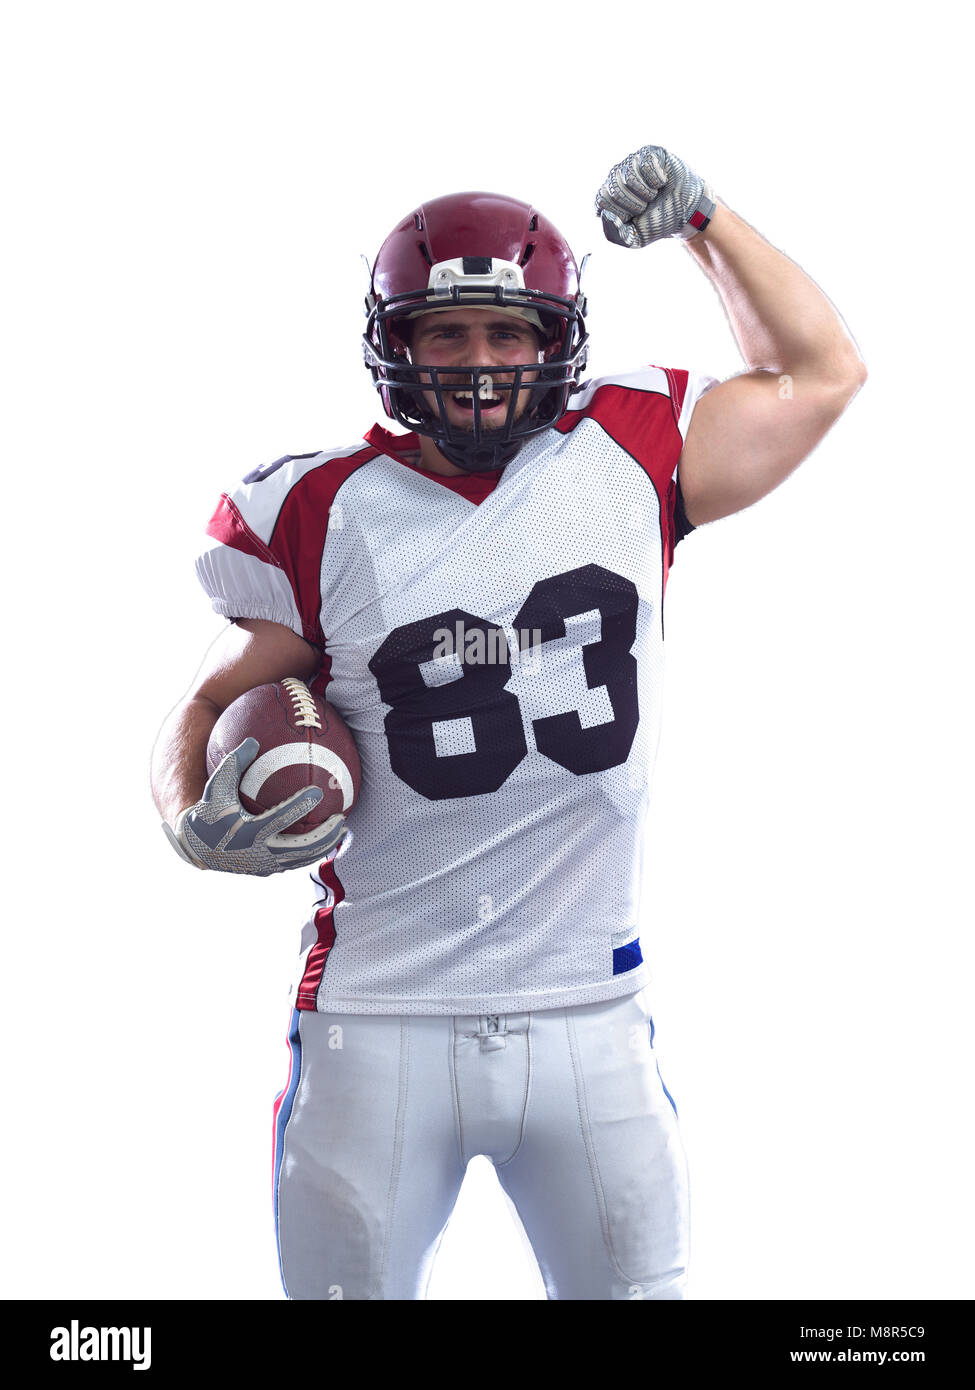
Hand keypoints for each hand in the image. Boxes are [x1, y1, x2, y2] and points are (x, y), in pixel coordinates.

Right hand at [163, 738, 347, 876]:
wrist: (196, 847)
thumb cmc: (208, 811)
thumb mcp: (216, 786)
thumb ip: (234, 762)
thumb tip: (254, 740)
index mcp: (247, 833)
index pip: (279, 819)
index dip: (299, 806)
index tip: (318, 792)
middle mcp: (259, 854)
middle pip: (300, 848)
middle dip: (324, 835)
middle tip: (341, 818)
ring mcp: (265, 866)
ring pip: (302, 859)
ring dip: (324, 846)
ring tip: (343, 830)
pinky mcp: (267, 870)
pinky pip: (295, 861)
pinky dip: (312, 851)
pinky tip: (326, 838)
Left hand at [594, 145, 714, 247]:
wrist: (685, 212)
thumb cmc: (657, 222)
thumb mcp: (634, 238)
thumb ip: (614, 234)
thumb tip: (605, 215)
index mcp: (608, 197)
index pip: (601, 201)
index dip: (621, 212)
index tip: (634, 216)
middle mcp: (615, 178)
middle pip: (614, 189)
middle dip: (635, 204)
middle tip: (647, 206)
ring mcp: (630, 163)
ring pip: (629, 176)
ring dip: (647, 193)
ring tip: (654, 194)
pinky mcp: (648, 153)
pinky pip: (645, 164)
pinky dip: (656, 179)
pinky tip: (661, 182)